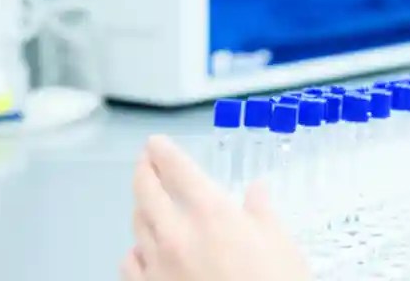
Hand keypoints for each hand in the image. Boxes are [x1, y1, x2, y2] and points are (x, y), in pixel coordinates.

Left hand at [123, 135, 311, 280]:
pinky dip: (134, 249)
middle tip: (145, 162)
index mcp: (211, 213)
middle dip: (144, 171)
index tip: (156, 143)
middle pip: (146, 191)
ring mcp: (159, 266)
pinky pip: (130, 263)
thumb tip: (257, 192)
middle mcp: (177, 234)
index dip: (163, 151)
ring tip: (147, 200)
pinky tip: (141, 249)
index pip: (176, 169)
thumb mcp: (280, 244)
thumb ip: (262, 212)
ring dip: (140, 206)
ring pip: (136, 224)